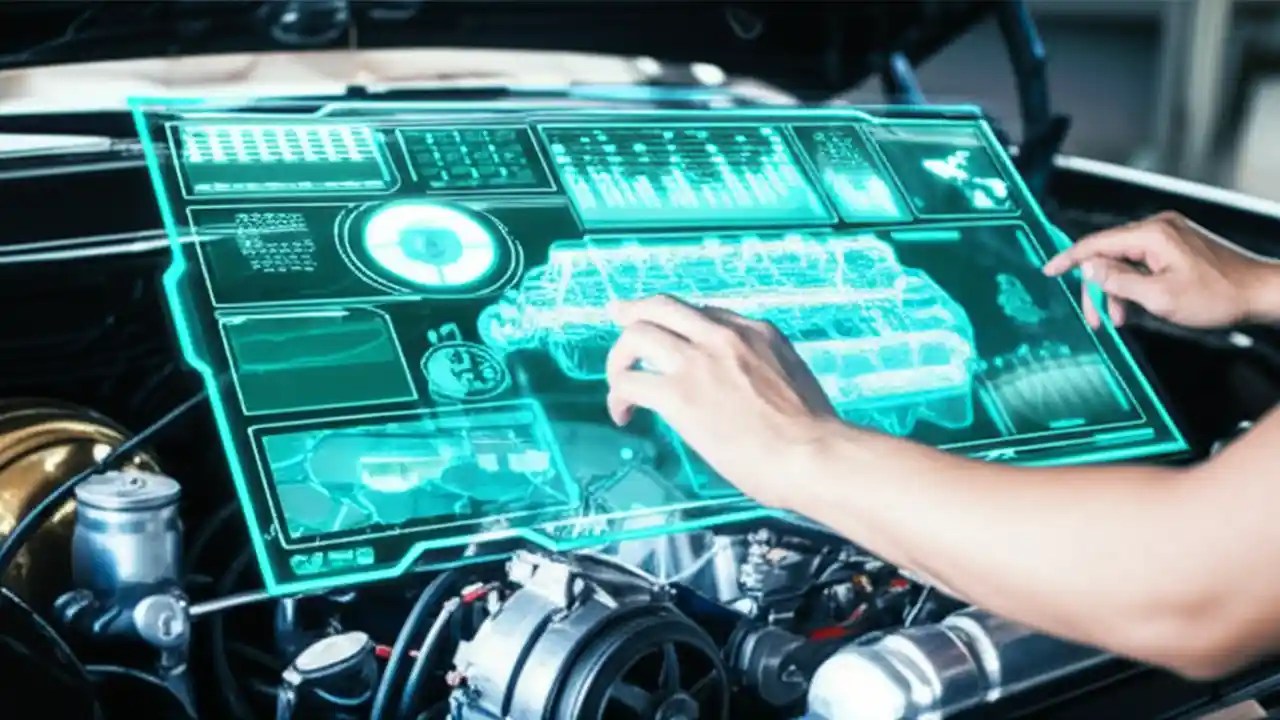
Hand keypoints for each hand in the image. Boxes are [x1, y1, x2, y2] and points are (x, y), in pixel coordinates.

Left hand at [604, 295, 838, 507]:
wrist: (813, 454)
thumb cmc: (814, 434)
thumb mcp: (794, 378)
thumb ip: (765, 371)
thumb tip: (749, 389)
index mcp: (756, 332)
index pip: (704, 314)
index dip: (680, 326)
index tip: (671, 339)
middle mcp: (723, 336)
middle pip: (662, 307)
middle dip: (635, 312)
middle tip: (619, 318)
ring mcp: (698, 362)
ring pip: (636, 336)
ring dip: (620, 359)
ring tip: (619, 383)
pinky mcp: (679, 395)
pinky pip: (630, 382)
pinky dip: (618, 397)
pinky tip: (624, 415)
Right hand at [1043, 212, 1278, 328]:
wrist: (1259, 293)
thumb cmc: (1216, 296)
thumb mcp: (1159, 297)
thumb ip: (1118, 281)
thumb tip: (1088, 268)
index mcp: (1152, 234)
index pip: (1096, 243)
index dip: (1069, 259)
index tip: (1048, 270)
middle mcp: (1158, 228)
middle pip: (1110, 255)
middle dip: (1099, 288)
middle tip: (1095, 319)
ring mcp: (1169, 235)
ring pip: (1126, 262)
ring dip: (1118, 291)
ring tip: (1120, 320)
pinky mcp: (1178, 246)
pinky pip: (1143, 262)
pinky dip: (1134, 285)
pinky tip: (1136, 306)